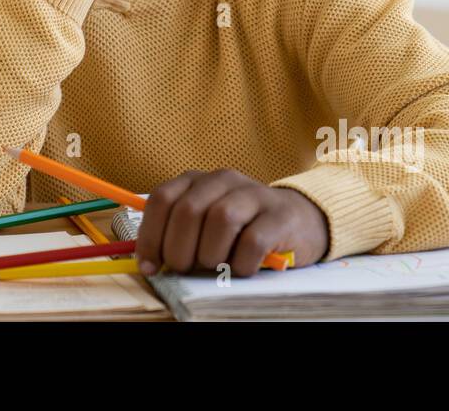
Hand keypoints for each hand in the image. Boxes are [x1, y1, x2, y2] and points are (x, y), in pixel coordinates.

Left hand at [135, 169, 329, 277]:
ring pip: (220, 219)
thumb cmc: (242, 228)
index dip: (150, 236)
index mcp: (197, 180)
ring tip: (216, 265)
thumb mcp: (205, 224)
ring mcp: (254, 193)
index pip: (162, 200)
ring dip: (211, 254)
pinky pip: (253, 240)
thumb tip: (149, 262)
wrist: (299, 221)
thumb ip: (178, 233)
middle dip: (179, 249)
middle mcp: (223, 180)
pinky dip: (241, 263)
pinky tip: (242, 267)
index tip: (150, 266)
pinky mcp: (279, 215)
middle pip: (188, 210)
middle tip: (185, 268)